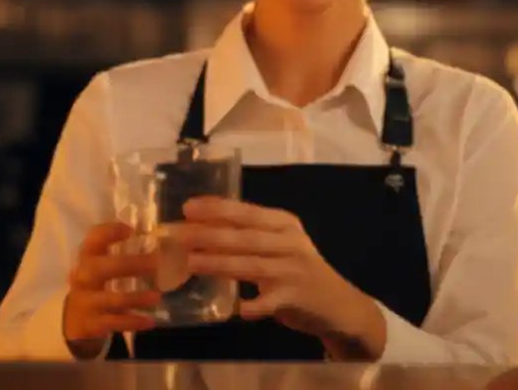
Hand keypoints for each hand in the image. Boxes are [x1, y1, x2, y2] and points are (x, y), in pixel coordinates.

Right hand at [62, 222, 161, 357]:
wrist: (75, 317)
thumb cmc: (95, 283)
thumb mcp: (100, 264)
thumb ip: (121, 252)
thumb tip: (158, 240)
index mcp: (86, 257)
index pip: (92, 240)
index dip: (109, 232)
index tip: (130, 230)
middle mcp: (83, 277)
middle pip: (102, 269)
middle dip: (130, 265)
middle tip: (156, 263)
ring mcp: (86, 301)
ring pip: (112, 299)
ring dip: (136, 298)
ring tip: (157, 296)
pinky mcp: (92, 323)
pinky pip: (115, 323)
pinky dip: (134, 321)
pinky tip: (151, 321)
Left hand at [179, 197, 386, 359]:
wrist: (339, 305)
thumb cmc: (298, 271)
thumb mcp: (279, 245)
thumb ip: (249, 236)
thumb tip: (201, 227)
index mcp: (285, 224)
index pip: (247, 212)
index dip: (217, 209)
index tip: (188, 207)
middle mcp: (291, 243)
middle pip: (246, 236)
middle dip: (210, 234)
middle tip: (179, 234)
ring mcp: (294, 270)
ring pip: (252, 265)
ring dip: (220, 264)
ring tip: (190, 263)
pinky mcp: (296, 298)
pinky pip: (270, 302)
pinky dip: (253, 305)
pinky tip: (236, 309)